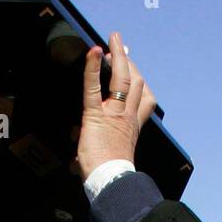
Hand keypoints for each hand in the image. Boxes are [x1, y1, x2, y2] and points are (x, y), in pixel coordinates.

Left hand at [76, 31, 158, 180]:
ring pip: (123, 78)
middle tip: (122, 47)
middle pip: (136, 82)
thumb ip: (100, 153)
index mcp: (132, 126)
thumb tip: (76, 162)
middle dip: (130, 62)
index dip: (141, 83)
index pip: (145, 99)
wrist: (110, 180)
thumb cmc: (109, 174)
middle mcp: (127, 116)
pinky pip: (94, 87)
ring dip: (118, 56)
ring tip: (113, 41)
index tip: (138, 71)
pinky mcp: (96, 115)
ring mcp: (114, 113)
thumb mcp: (110, 159)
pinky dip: (93, 68)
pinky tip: (94, 52)